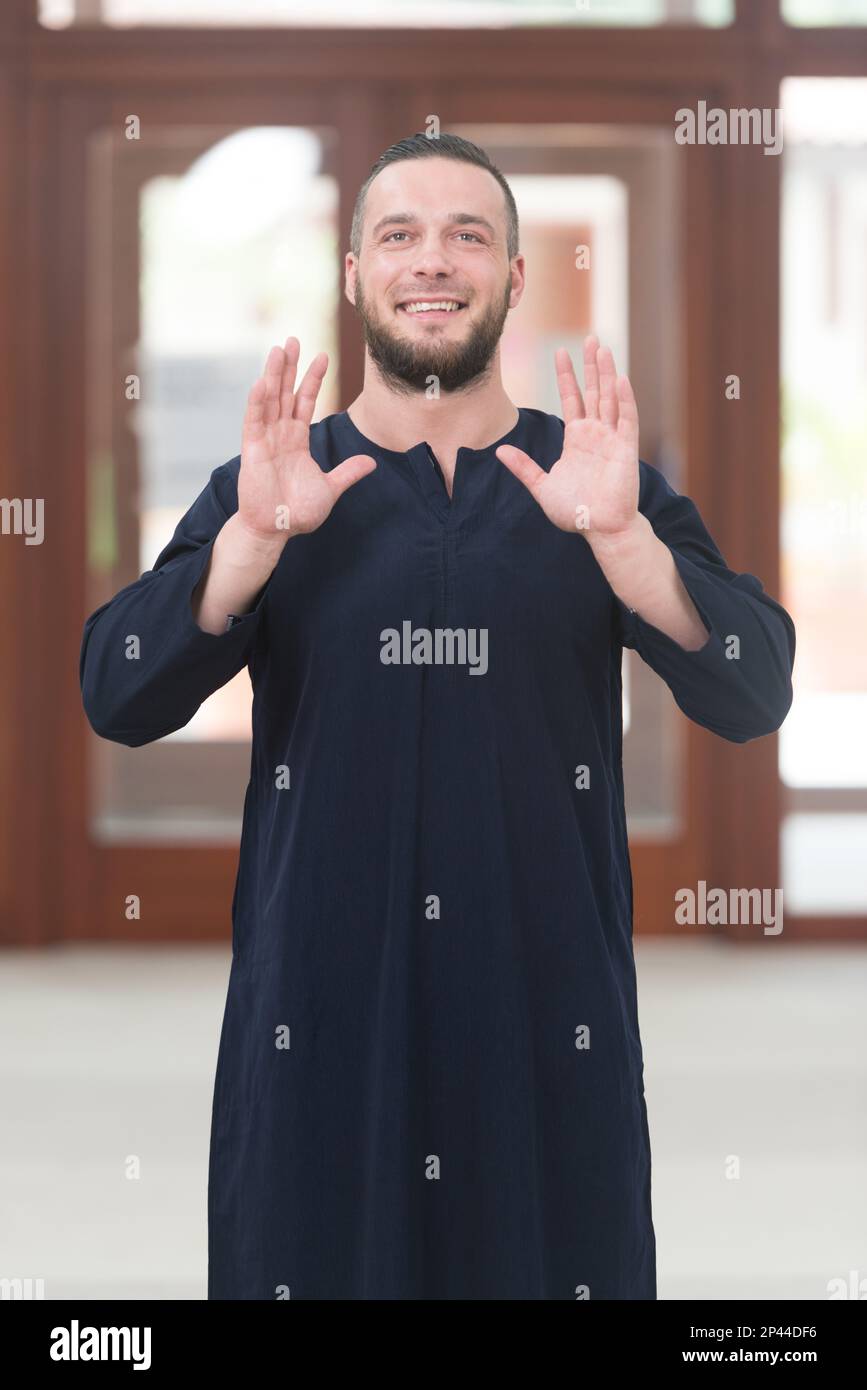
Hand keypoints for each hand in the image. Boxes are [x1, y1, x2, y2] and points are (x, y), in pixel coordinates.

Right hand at [238, 337, 375, 543]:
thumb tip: (371, 462)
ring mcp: (265, 440)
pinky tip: (261, 382)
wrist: (277, 530)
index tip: (322, 356)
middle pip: (285, 393)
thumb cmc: (298, 512)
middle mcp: (280, 435)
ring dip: (272, 375)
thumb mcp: (330, 488)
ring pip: (269, 401)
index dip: (313, 379)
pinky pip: (254, 421)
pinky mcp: (252, 450)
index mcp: (297, 440)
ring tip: (277, 350)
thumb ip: (347, 473)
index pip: (305, 402)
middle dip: (289, 367)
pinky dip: (257, 402)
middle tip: (292, 339)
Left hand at [496, 336, 639, 540]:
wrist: (598, 529)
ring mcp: (612, 439)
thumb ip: (523, 467)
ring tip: (602, 348)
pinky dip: (624, 399)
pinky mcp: (626, 449)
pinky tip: (619, 378)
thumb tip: (499, 450)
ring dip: (606, 373)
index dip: (566, 376)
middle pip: (593, 391)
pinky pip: (626, 419)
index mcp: (576, 439)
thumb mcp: (542, 486)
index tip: (560, 351)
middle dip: (590, 365)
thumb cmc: (575, 511)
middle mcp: (595, 434)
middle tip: (590, 337)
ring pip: (610, 398)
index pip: (571, 399)